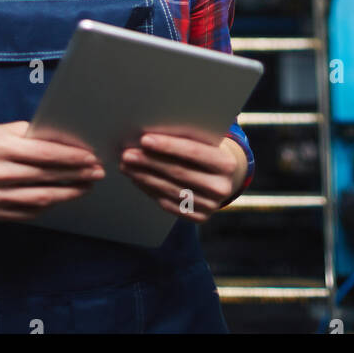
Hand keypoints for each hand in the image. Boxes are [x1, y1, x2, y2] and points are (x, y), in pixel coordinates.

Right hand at [0, 121, 104, 222]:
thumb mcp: (10, 130)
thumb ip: (37, 137)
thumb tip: (73, 142)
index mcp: (2, 147)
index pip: (45, 154)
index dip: (72, 157)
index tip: (92, 157)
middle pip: (45, 178)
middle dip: (76, 175)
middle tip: (97, 173)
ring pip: (40, 199)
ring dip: (67, 193)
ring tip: (86, 186)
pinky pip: (28, 212)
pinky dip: (49, 205)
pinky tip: (63, 197)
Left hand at [118, 131, 245, 220]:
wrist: (225, 178)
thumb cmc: (208, 151)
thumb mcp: (206, 141)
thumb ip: (186, 137)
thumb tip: (150, 135)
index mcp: (226, 163)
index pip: (193, 152)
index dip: (168, 145)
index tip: (144, 139)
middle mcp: (221, 187)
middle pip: (178, 172)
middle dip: (149, 162)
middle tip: (127, 154)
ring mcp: (210, 205)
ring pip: (170, 189)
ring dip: (144, 176)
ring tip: (127, 165)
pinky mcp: (198, 217)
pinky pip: (168, 203)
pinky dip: (150, 190)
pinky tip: (137, 179)